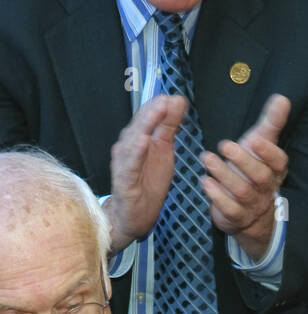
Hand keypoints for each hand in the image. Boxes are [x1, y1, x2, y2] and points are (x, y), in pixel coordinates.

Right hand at [106, 94, 188, 251]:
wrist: (134, 216)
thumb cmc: (147, 183)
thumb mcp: (164, 151)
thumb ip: (169, 125)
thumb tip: (178, 99)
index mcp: (139, 138)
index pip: (149, 117)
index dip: (160, 106)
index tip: (174, 97)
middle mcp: (129, 147)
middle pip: (140, 125)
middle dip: (152, 111)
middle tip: (166, 100)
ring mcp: (125, 163)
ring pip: (133, 141)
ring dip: (144, 125)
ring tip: (156, 113)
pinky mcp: (124, 181)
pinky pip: (130, 165)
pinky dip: (136, 153)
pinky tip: (143, 142)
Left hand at [201, 94, 290, 261]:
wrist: (250, 211)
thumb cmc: (253, 168)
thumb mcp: (261, 143)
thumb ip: (271, 122)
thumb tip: (283, 98)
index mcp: (275, 170)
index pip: (278, 162)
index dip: (268, 153)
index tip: (255, 140)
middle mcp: (266, 188)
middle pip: (260, 177)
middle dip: (243, 161)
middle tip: (224, 145)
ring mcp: (252, 205)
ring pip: (242, 192)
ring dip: (224, 174)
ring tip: (206, 158)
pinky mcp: (236, 217)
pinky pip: (230, 210)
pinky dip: (217, 197)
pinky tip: (205, 182)